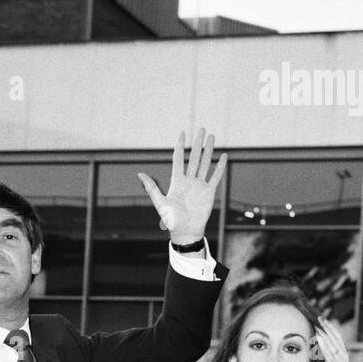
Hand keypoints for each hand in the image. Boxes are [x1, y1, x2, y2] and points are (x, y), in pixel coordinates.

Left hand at [137, 129, 227, 245]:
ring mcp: (199, 185)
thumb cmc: (171, 220)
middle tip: (202, 129)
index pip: (179, 159)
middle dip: (198, 143)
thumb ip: (152, 187)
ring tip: (212, 137)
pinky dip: (219, 166)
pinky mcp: (209, 192)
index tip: (182, 133)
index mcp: (177, 181)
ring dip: (209, 150)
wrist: (185, 232)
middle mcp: (189, 181)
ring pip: (205, 163)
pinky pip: (215, 176)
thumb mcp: (160, 203)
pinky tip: (223, 156)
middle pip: (194, 157)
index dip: (180, 146)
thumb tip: (139, 174)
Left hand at [312, 318, 353, 361]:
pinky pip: (329, 354)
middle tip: (319, 317)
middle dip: (327, 326)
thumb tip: (316, 352)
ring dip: (325, 332)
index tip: (322, 319)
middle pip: (335, 337)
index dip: (330, 328)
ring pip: (333, 343)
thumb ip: (325, 360)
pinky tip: (319, 337)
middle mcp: (343, 357)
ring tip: (318, 323)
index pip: (336, 338)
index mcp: (342, 356)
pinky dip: (324, 344)